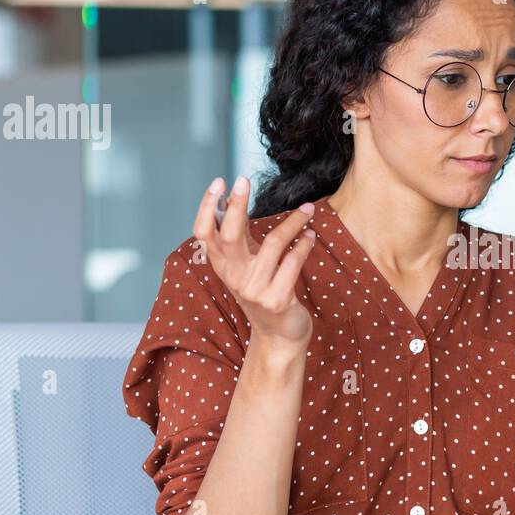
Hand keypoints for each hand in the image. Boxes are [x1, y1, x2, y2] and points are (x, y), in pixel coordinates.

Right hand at [191, 175, 316, 351]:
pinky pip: (293, 262)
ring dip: (294, 222)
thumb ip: (241, 236)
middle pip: (229, 235)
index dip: (207, 208)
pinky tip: (310, 236)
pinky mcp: (278, 300)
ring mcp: (255, 290)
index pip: (204, 233)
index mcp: (222, 266)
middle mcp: (234, 278)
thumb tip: (233, 198)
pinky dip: (304, 245)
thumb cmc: (264, 289)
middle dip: (236, 205)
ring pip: (274, 243)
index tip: (219, 183)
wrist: (280, 334)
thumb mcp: (247, 263)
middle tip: (243, 180)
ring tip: (308, 209)